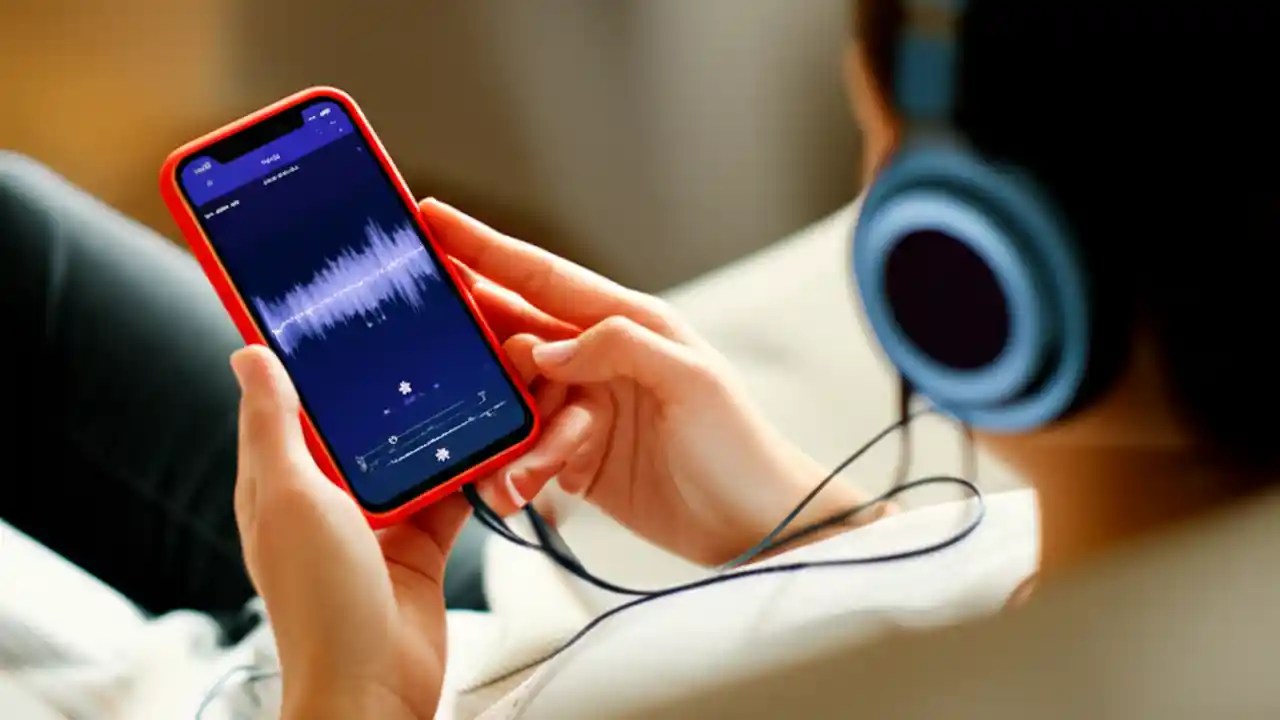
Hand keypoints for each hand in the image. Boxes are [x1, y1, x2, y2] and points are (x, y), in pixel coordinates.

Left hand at [230, 346, 468, 719]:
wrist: (375, 685)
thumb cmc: (321, 602)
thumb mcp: (290, 496)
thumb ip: (276, 425)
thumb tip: (249, 353)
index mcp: (282, 476)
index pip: (292, 398)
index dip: (309, 353)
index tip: (336, 306)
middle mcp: (329, 492)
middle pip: (363, 418)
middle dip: (391, 380)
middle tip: (424, 328)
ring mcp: (379, 516)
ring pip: (415, 447)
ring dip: (440, 421)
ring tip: (470, 375)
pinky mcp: (423, 538)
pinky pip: (452, 487)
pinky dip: (474, 467)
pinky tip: (496, 438)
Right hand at [422, 200, 881, 565]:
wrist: (754, 528)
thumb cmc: (738, 445)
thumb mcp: (691, 380)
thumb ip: (618, 346)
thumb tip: (545, 346)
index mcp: (625, 323)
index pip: (542, 276)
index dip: (484, 247)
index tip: (431, 217)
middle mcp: (596, 359)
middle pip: (511, 335)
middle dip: (471, 345)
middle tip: (423, 349)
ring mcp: (583, 409)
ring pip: (512, 404)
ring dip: (508, 435)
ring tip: (525, 473)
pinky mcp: (575, 459)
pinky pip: (524, 453)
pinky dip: (520, 470)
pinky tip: (526, 490)